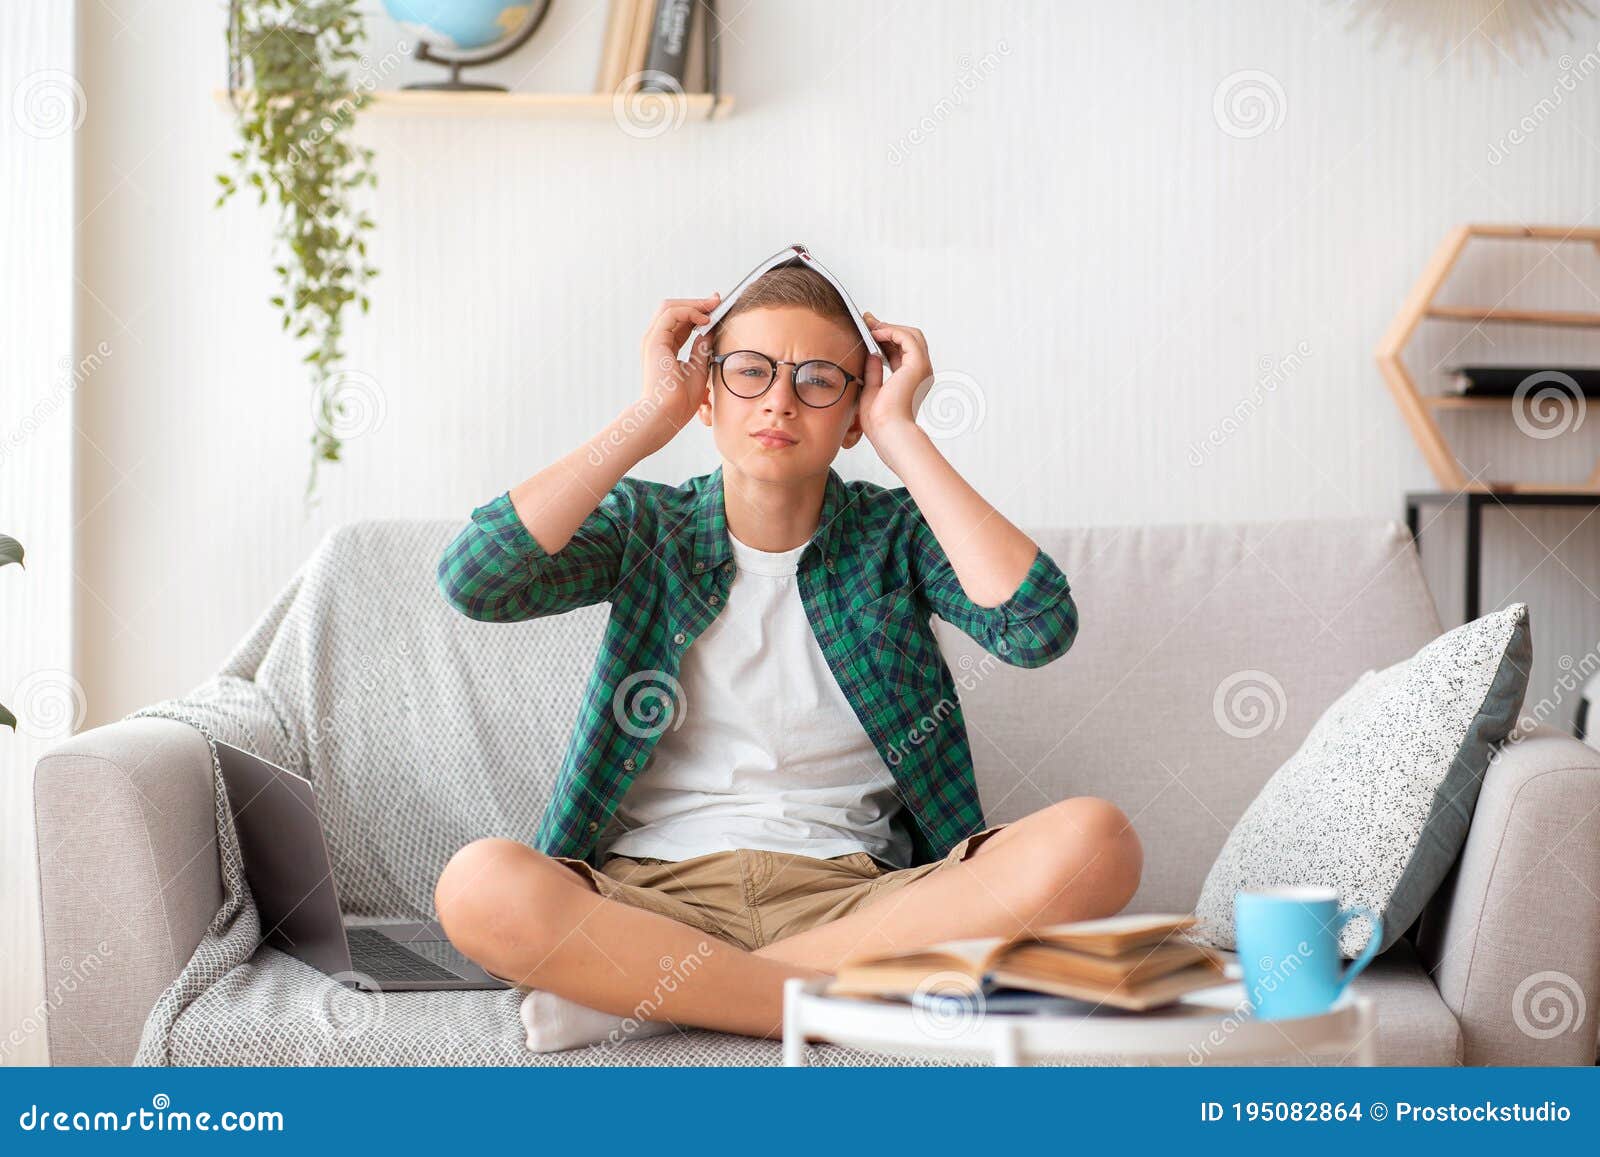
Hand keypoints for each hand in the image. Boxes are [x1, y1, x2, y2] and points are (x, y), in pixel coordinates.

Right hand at [636, 292, 719, 446]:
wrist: (667, 413)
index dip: (698, 312)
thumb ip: (702, 347)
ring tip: (713, 305)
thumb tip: (710, 330)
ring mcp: (653, 339)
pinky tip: (704, 319)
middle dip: (697, 302)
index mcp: (664, 348)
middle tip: (717, 300)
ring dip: (694, 303)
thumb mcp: (699, 367)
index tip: (717, 307)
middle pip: (673, 309)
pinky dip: (689, 311)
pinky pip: (671, 314)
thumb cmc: (680, 400)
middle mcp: (656, 341)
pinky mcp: (654, 340)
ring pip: (671, 307)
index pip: (680, 321)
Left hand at [858, 310, 933, 442]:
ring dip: (890, 327)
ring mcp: (922, 368)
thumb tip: (872, 353)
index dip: (885, 338)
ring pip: (912, 335)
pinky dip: (892, 331)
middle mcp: (920, 373)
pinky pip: (908, 338)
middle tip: (868, 321)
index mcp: (911, 381)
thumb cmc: (880, 422)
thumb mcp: (871, 390)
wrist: (888, 431)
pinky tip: (876, 333)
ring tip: (870, 325)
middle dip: (888, 328)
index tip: (868, 330)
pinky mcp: (918, 365)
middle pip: (909, 339)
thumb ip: (873, 371)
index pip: (901, 351)